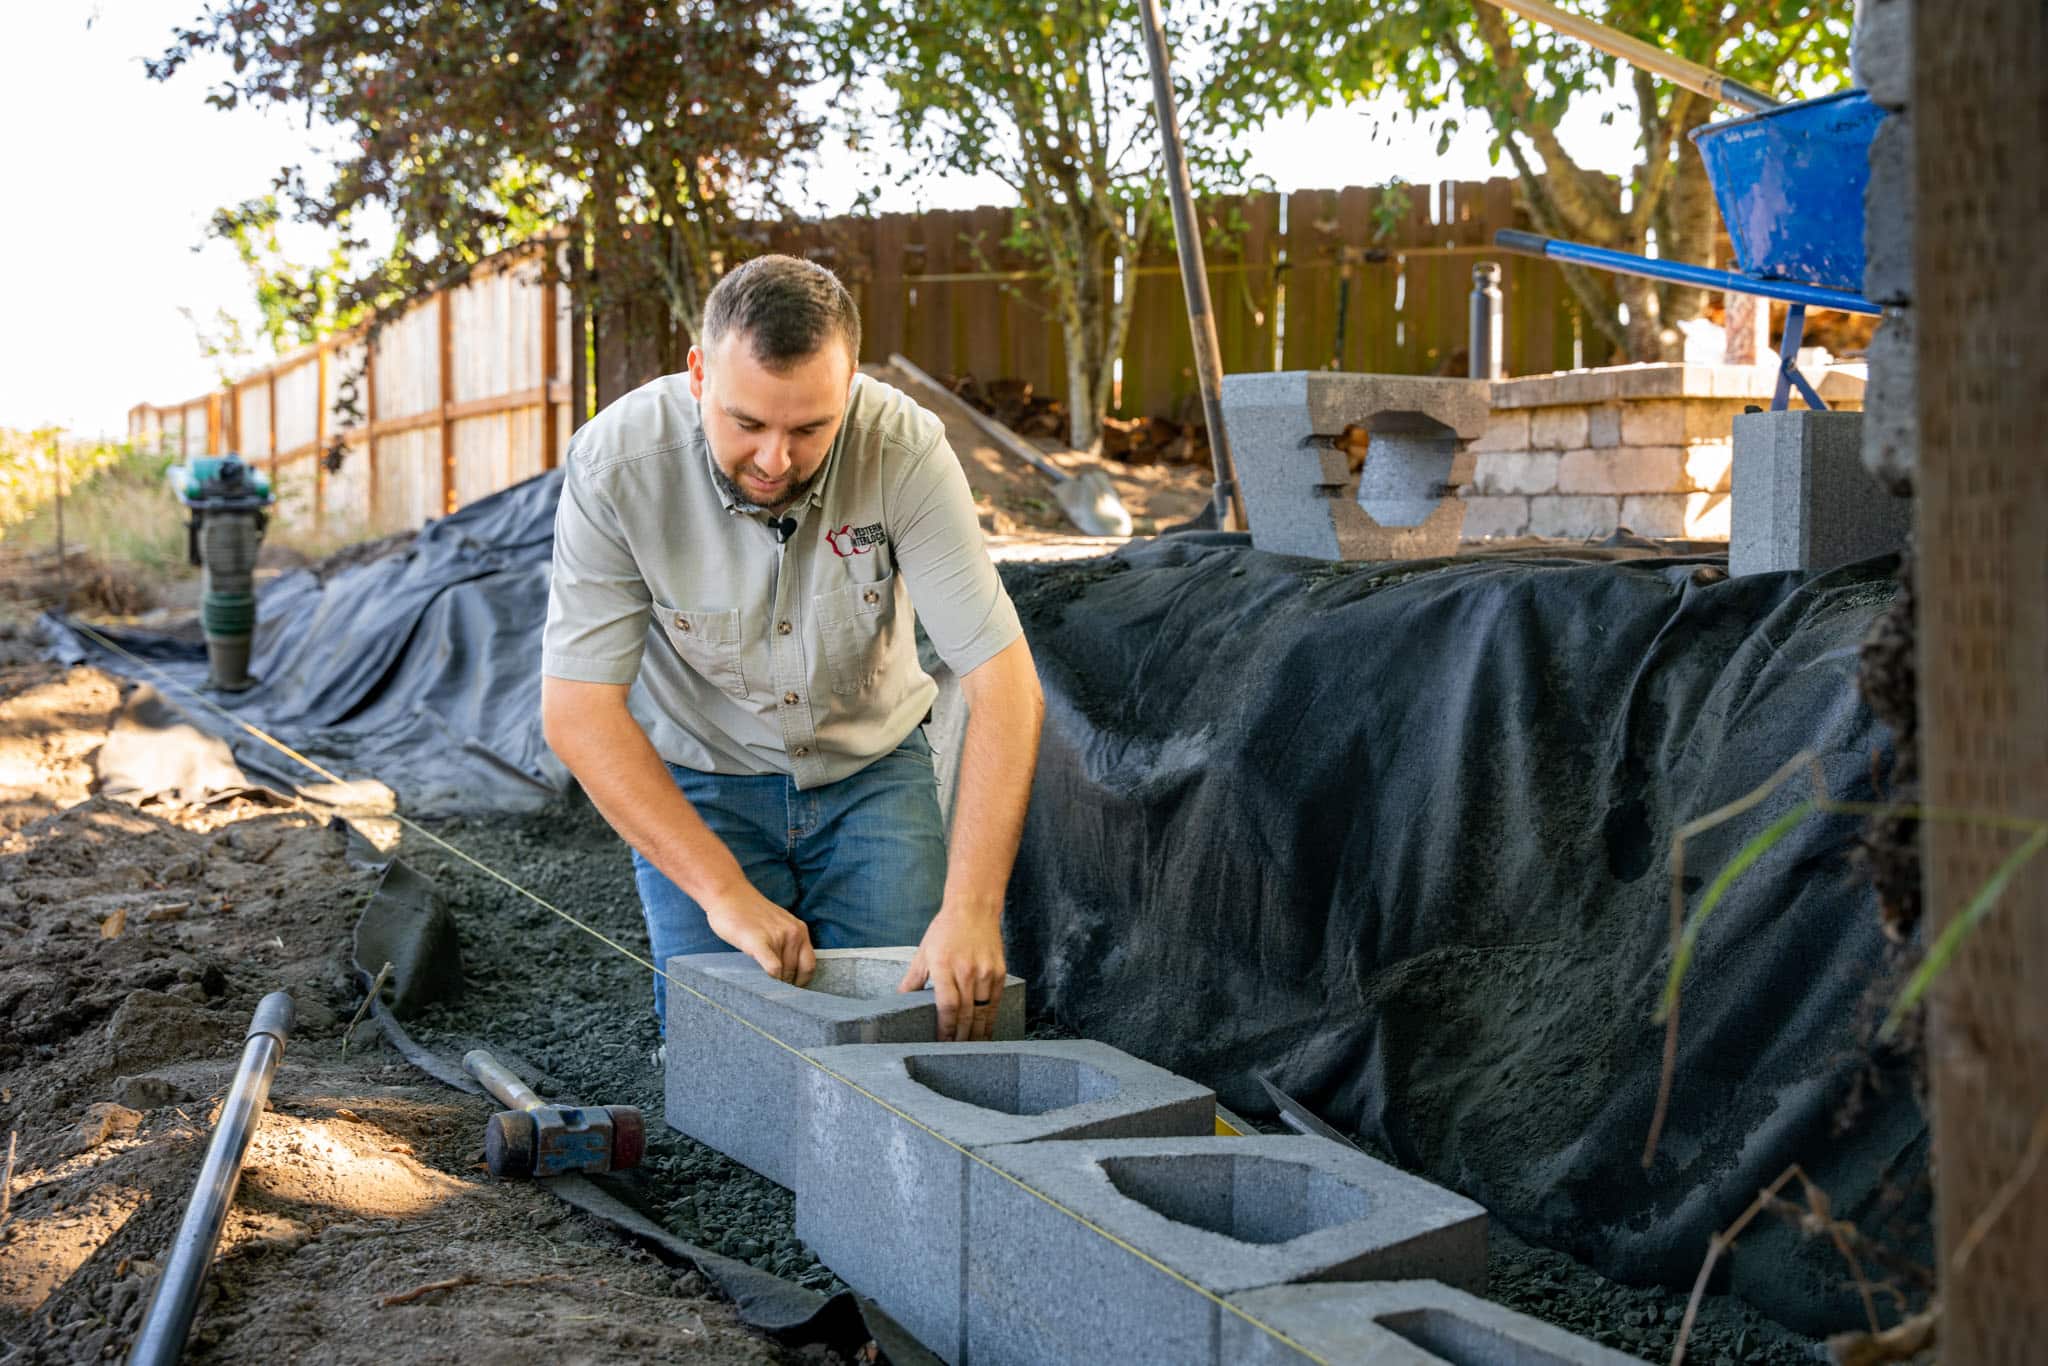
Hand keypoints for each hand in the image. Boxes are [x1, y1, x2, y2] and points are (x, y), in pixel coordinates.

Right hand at [703, 884, 814, 984]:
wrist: (727, 893)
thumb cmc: (749, 913)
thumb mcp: (778, 925)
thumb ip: (787, 944)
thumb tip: (790, 975)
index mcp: (800, 930)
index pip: (809, 966)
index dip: (801, 982)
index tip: (790, 991)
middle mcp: (793, 933)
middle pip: (796, 972)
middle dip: (786, 985)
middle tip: (773, 993)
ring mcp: (777, 936)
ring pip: (784, 973)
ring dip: (776, 984)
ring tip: (764, 988)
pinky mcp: (759, 942)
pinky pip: (773, 968)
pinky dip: (770, 978)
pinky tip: (762, 981)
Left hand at [898, 905, 1005, 1040]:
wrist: (974, 908)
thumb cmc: (945, 930)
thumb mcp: (924, 952)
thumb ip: (913, 980)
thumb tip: (899, 1001)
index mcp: (944, 966)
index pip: (947, 1006)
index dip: (946, 1029)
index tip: (942, 1043)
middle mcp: (966, 970)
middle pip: (966, 1013)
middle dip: (961, 1037)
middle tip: (955, 1054)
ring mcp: (985, 972)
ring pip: (982, 1012)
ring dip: (977, 1034)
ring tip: (971, 1050)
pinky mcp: (999, 972)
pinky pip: (994, 1003)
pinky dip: (990, 1019)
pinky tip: (985, 1032)